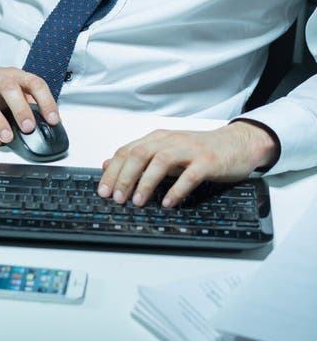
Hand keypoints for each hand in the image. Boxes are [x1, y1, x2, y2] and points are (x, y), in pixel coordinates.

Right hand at [0, 59, 59, 146]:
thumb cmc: (4, 85)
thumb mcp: (22, 89)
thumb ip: (36, 103)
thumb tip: (55, 122)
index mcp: (18, 76)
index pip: (35, 84)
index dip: (46, 101)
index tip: (53, 120)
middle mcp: (0, 79)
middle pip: (9, 88)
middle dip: (20, 109)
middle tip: (28, 127)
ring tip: (7, 137)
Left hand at [97, 122, 277, 207]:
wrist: (237, 143)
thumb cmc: (200, 150)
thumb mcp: (166, 151)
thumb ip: (139, 157)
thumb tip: (107, 165)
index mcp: (159, 138)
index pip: (128, 150)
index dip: (113, 170)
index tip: (103, 190)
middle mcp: (171, 140)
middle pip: (140, 154)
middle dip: (125, 176)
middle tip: (116, 198)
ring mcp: (190, 150)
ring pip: (161, 161)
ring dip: (146, 182)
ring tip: (138, 202)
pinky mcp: (208, 161)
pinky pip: (190, 174)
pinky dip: (177, 189)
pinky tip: (168, 202)